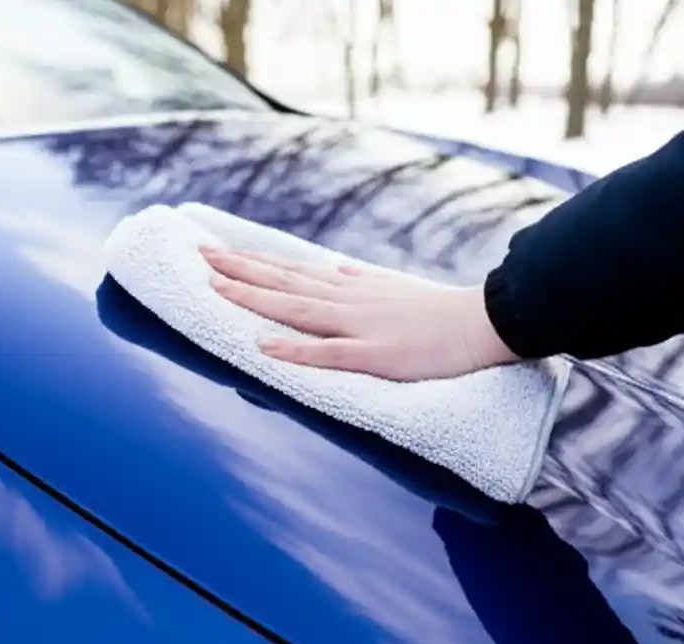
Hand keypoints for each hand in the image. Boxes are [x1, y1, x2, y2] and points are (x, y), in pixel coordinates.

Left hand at [200, 246, 517, 380]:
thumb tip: (342, 270)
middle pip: (284, 282)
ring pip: (296, 309)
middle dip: (239, 268)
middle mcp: (348, 300)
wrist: (484, 322)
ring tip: (215, 285)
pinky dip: (292, 349)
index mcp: (352, 288)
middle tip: (199, 253)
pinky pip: (327, 354)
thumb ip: (365, 282)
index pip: (292, 271)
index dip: (253, 261)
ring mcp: (360, 326)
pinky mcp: (376, 355)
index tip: (218, 249)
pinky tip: (262, 346)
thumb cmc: (442, 311)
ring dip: (254, 297)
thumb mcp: (396, 288)